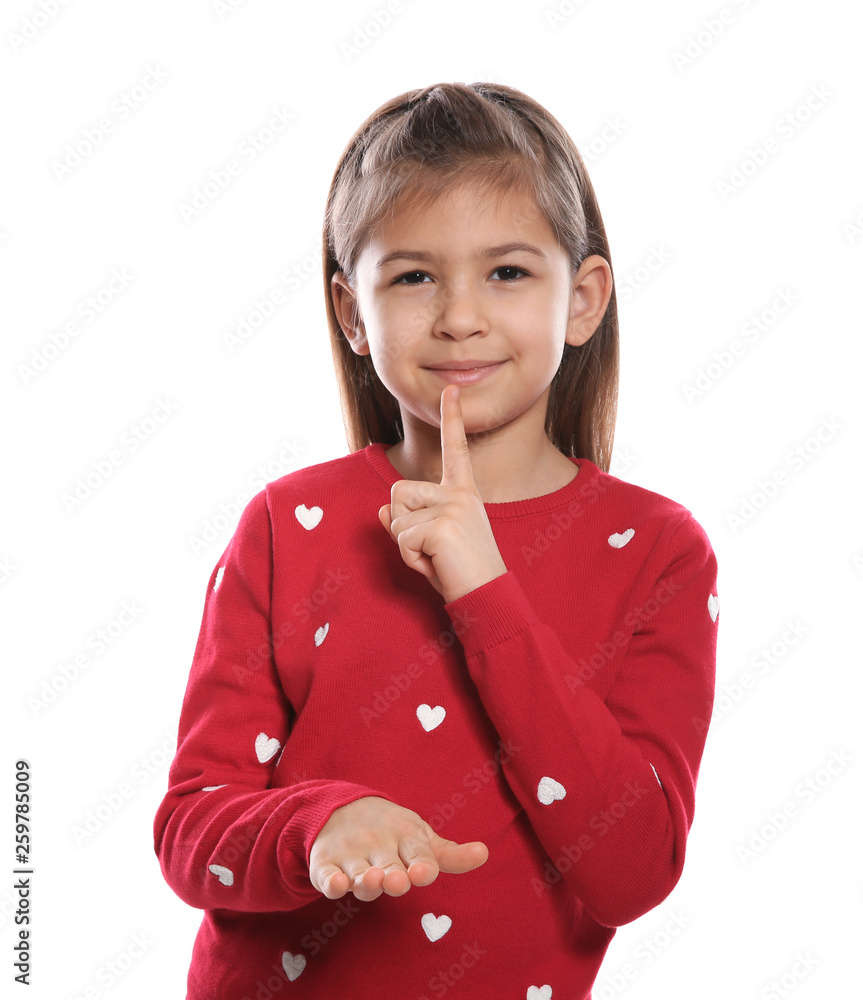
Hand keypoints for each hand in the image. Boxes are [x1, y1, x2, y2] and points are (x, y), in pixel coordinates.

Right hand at [308, 795, 488, 901]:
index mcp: (406, 839)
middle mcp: (378, 846)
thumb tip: (485, 853)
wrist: (340, 808)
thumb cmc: (391, 832)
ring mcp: (351, 854)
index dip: (422, 865)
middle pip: (388, 866)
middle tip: (398, 881)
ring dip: (363, 877)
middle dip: (393, 874)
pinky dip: (330, 880)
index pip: (418, 854)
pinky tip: (336, 884)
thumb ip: (449, 855)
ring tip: (371, 879)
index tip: (425, 873)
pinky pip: (326, 874)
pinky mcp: (325, 863)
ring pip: (358, 871)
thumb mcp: (420, 839)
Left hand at [378, 384, 507, 603]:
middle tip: (432, 548)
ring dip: (406, 544)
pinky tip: (437, 564)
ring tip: (436, 557)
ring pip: (397, 516)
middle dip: (402, 523)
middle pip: (398, 490)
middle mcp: (459, 493)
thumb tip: (384, 509)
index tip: (451, 389)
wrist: (487, 597)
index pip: (455, 449)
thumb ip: (407, 523)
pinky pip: (402, 538)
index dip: (452, 418)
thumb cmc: (460, 572)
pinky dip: (410, 558)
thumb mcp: (429, 543)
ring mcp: (453, 506)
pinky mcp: (443, 525)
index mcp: (462, 492)